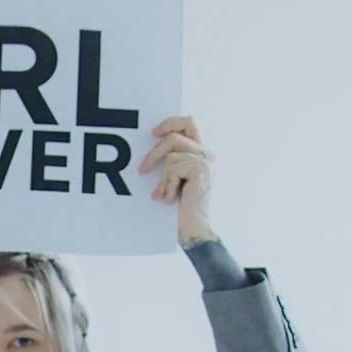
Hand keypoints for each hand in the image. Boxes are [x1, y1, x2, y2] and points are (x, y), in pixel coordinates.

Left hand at [135, 115, 214, 243]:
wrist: (194, 229)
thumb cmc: (180, 207)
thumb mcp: (173, 179)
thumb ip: (171, 160)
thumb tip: (154, 141)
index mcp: (202, 153)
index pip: (189, 122)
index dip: (171, 123)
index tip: (154, 133)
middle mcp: (208, 154)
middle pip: (176, 135)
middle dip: (155, 152)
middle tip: (142, 169)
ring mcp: (207, 161)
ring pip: (171, 155)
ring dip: (163, 178)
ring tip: (164, 196)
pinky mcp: (202, 169)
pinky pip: (173, 167)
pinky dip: (167, 185)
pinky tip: (172, 199)